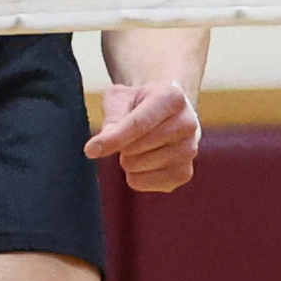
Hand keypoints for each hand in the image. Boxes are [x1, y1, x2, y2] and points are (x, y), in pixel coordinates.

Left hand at [84, 80, 200, 192]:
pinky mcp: (186, 172)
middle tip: (122, 139)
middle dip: (121, 147)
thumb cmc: (139, 101)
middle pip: (139, 147)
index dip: (113, 139)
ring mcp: (190, 150)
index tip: (90, 150)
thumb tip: (98, 147)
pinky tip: (140, 163)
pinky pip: (152, 184)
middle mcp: (188, 123)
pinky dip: (137, 178)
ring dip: (128, 161)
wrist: (165, 110)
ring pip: (143, 166)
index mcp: (172, 97)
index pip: (138, 124)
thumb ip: (111, 118)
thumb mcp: (121, 98)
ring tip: (133, 148)